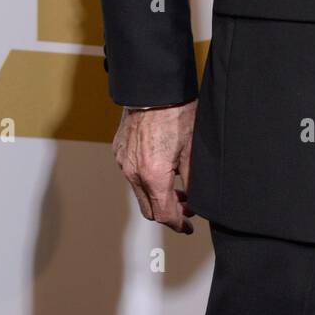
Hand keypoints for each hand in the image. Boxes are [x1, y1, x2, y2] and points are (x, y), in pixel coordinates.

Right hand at [112, 100, 197, 233]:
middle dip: (168, 212)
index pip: (164, 214)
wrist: (153, 89)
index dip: (179, 224)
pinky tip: (162, 168)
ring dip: (157, 194)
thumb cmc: (175, 113)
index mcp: (153, 176)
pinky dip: (146, 179)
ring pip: (140, 192)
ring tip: (177, 186)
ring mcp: (123, 162)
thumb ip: (193, 181)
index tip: (188, 226)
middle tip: (186, 207)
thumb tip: (196, 200)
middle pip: (149, 208)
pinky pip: (132, 174)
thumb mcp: (193, 150)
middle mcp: (133, 173)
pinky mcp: (119, 152)